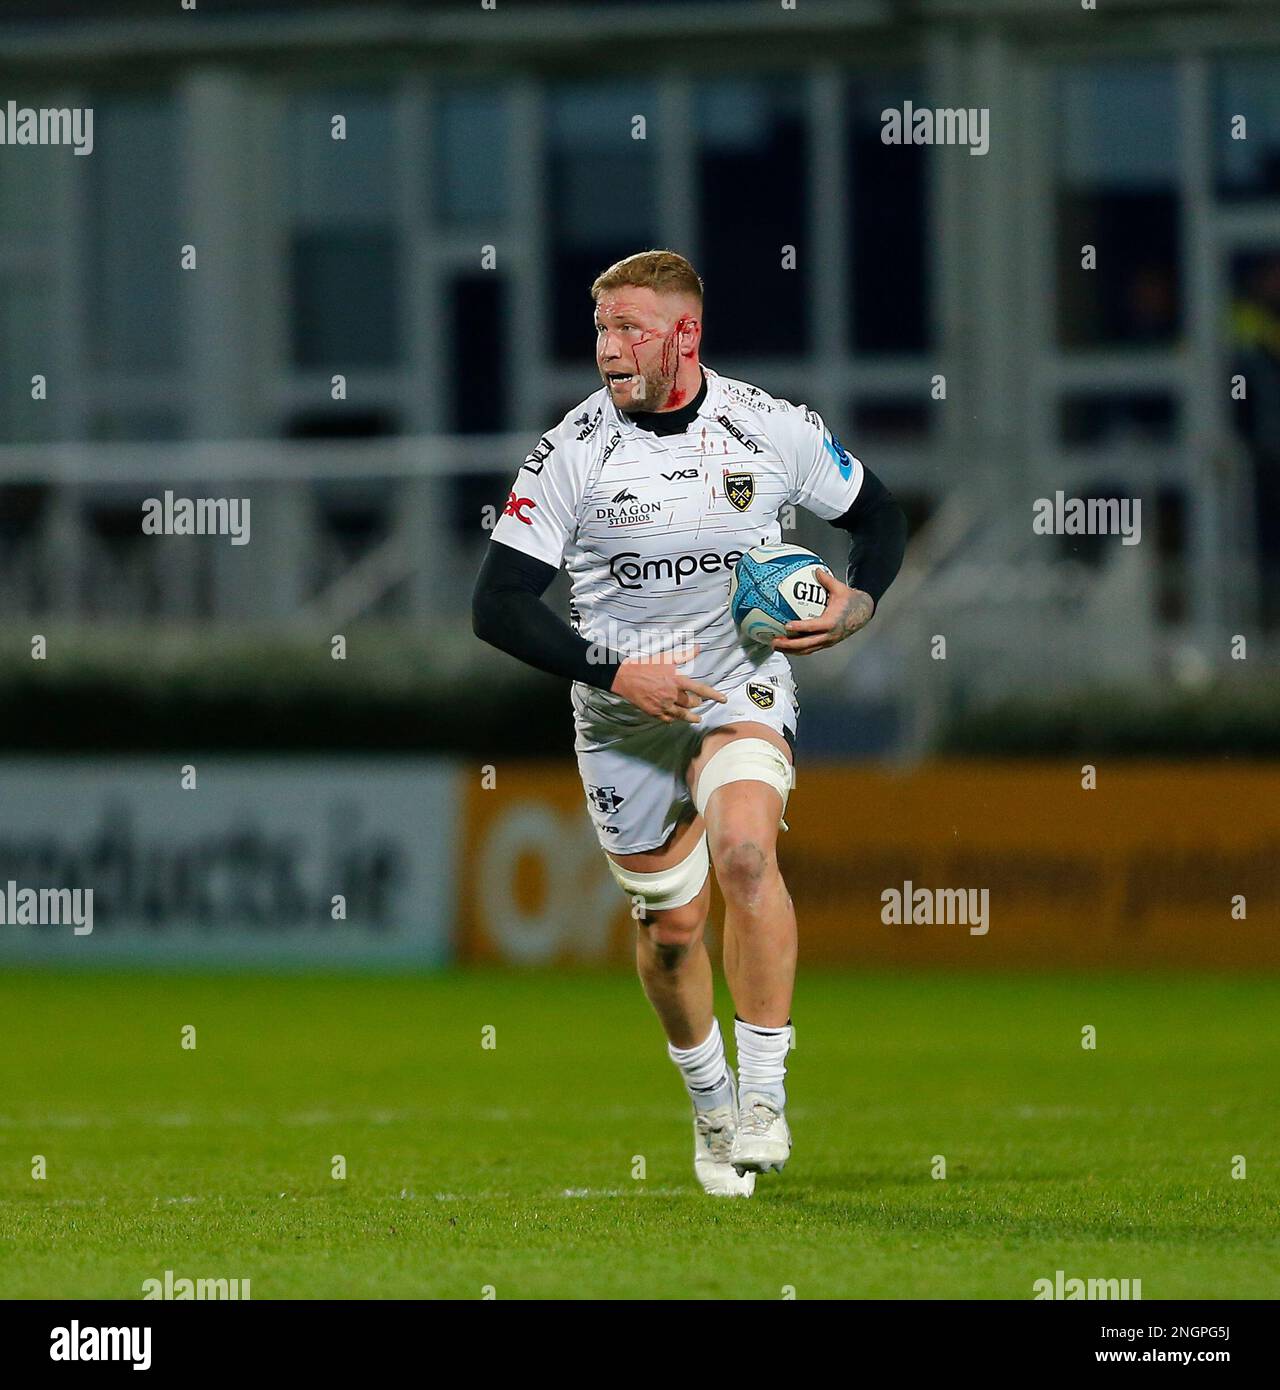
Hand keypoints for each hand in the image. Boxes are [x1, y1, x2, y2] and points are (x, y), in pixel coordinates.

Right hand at [610, 643, 727, 722]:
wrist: (625, 677)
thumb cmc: (646, 665)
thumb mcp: (666, 658)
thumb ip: (684, 655)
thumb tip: (698, 648)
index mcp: (677, 680)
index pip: (701, 690)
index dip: (714, 695)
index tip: (724, 699)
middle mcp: (672, 695)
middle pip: (692, 703)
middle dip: (697, 703)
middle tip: (699, 702)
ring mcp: (663, 705)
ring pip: (683, 715)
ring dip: (691, 717)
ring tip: (696, 718)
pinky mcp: (654, 712)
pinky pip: (668, 719)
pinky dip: (674, 719)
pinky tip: (676, 719)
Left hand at [771, 569, 873, 654]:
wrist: (864, 613)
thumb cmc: (851, 601)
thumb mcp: (840, 589)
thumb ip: (827, 580)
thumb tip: (816, 569)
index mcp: (832, 622)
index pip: (813, 626)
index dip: (799, 627)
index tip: (786, 625)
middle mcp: (829, 635)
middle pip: (807, 644)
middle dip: (790, 644)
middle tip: (775, 641)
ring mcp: (828, 641)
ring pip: (807, 649)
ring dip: (791, 650)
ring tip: (776, 646)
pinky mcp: (826, 643)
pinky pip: (810, 649)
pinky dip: (798, 650)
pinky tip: (787, 647)